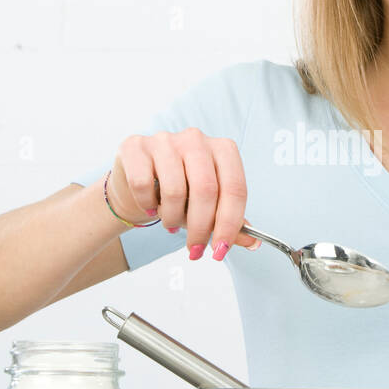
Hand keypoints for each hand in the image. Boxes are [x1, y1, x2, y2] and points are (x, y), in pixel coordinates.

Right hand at [107, 128, 260, 260]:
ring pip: (174, 190)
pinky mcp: (136, 147)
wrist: (138, 180)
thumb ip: (230, 222)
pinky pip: (143, 185)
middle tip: (196, 249)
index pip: (235, 188)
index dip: (230, 224)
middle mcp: (196, 139)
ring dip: (172, 218)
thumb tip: (252, 243)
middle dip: (201, 228)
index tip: (221, 249)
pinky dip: (148, 205)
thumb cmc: (180, 191)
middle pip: (206, 190)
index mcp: (223, 149)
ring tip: (171, 223)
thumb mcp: (209, 205)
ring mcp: (165, 140)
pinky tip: (151, 207)